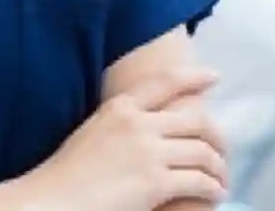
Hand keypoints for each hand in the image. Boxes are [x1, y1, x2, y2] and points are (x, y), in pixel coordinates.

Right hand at [17, 67, 228, 210]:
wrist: (52, 200)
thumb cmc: (66, 175)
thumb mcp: (92, 134)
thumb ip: (121, 127)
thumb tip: (150, 133)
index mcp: (119, 109)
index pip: (164, 83)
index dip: (192, 77)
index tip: (213, 76)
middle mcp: (137, 124)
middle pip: (195, 120)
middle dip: (217, 137)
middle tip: (222, 152)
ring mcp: (148, 152)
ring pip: (203, 153)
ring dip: (218, 168)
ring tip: (220, 181)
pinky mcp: (156, 182)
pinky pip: (199, 181)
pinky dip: (213, 189)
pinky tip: (215, 195)